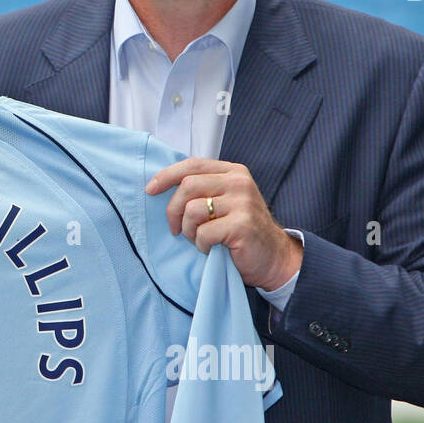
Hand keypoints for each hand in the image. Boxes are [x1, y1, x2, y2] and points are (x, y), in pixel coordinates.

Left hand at [145, 158, 302, 289]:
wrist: (273, 257)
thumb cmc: (240, 230)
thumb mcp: (224, 201)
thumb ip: (202, 189)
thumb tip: (159, 185)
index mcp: (233, 172)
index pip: (192, 165)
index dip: (167, 176)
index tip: (150, 189)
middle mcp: (239, 182)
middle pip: (187, 186)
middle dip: (173, 211)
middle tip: (175, 229)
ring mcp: (242, 202)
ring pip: (192, 211)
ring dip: (188, 231)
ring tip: (200, 239)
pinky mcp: (242, 225)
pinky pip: (203, 233)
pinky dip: (201, 245)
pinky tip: (212, 249)